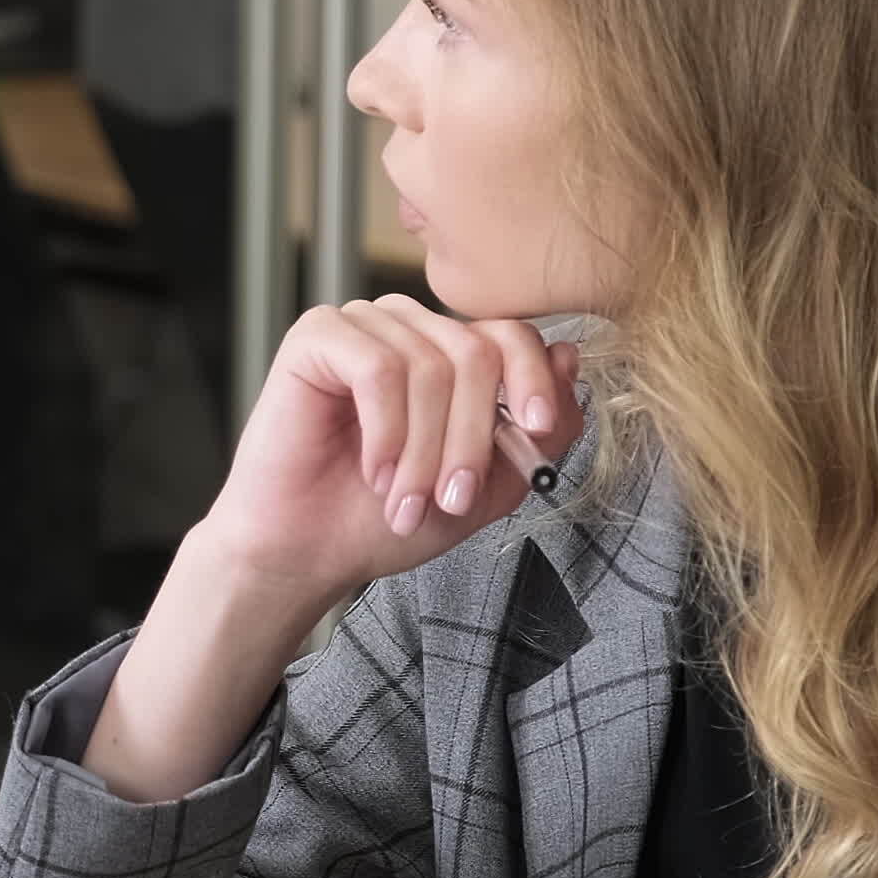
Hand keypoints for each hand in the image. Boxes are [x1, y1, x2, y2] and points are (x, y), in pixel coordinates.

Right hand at [201, 295, 582, 604]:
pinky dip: (385, 430)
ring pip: (430, 365)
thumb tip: (571, 358)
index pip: (513, 334)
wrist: (306, 553)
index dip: (533, 381)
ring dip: (423, 449)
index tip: (534, 434)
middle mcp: (408, 327)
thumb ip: (537, 431)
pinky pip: (378, 368)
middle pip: (476, 352)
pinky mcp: (317, 336)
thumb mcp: (487, 484)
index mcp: (449, 351)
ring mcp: (362, 325)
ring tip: (404, 499)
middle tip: (449, 499)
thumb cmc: (383, 519)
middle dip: (469, 439)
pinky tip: (372, 470)